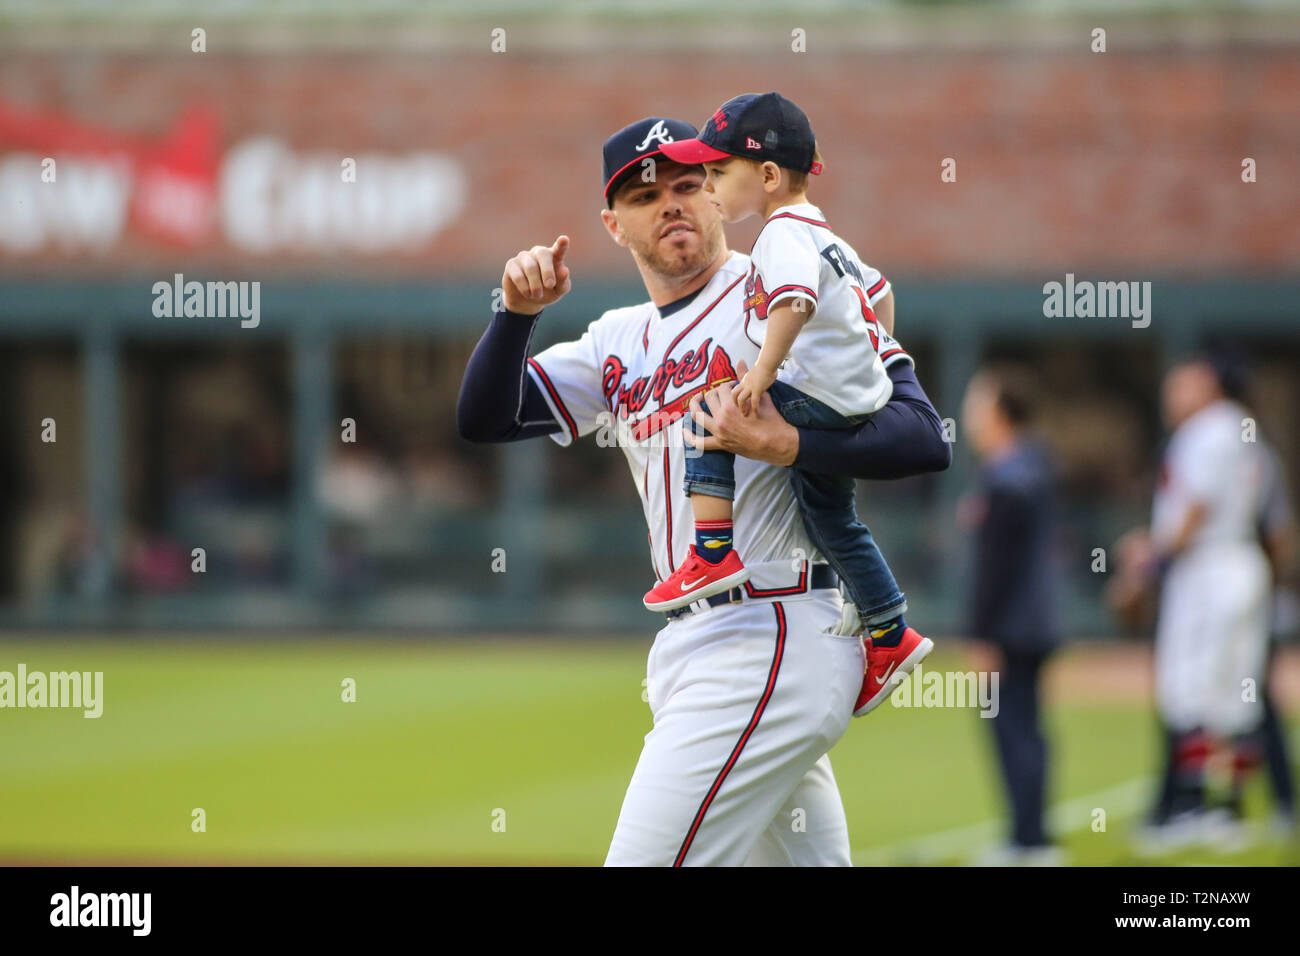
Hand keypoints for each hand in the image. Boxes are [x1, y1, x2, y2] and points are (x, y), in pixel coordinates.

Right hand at [501, 236, 571, 315]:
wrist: (527, 302)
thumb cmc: (547, 292)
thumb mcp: (558, 291)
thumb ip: (563, 282)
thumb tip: (564, 271)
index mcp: (553, 256)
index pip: (558, 249)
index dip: (561, 245)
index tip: (564, 239)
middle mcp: (539, 253)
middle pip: (543, 253)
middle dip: (547, 270)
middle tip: (550, 285)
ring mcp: (524, 256)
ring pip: (530, 267)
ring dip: (536, 285)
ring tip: (537, 295)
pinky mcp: (511, 264)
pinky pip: (518, 276)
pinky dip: (525, 288)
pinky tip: (527, 294)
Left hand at [683, 360, 798, 466]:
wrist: (777, 443)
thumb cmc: (771, 419)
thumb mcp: (759, 396)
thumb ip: (746, 379)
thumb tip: (740, 362)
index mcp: (731, 405)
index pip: (722, 388)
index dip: (727, 385)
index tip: (731, 387)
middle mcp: (721, 418)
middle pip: (709, 398)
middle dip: (714, 392)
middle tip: (720, 394)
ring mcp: (719, 432)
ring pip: (698, 416)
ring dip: (695, 406)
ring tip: (697, 401)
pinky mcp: (721, 444)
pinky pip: (700, 443)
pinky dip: (690, 438)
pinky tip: (684, 431)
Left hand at [734, 364, 776, 416]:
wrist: (768, 363)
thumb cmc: (766, 367)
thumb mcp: (756, 373)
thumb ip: (752, 377)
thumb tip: (754, 377)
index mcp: (744, 380)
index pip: (734, 389)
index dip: (734, 396)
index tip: (738, 403)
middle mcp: (744, 383)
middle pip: (733, 394)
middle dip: (734, 403)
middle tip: (738, 409)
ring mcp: (750, 387)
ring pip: (740, 399)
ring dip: (742, 407)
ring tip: (745, 414)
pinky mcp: (757, 389)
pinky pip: (754, 401)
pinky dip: (755, 408)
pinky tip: (757, 413)